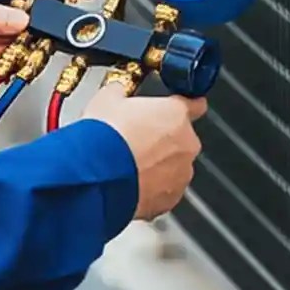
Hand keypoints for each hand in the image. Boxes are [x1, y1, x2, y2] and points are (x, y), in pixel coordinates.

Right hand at [83, 82, 206, 220]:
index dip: (186, 105)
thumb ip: (120, 92)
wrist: (95, 177)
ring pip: (173, 166)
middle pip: (179, 139)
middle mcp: (185, 145)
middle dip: (160, 140)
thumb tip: (117, 90)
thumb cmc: (104, 137)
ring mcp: (180, 174)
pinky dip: (150, 188)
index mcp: (175, 114)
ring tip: (127, 164)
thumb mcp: (106, 99)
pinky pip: (163, 190)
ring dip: (156, 165)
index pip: (194, 104)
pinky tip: (127, 181)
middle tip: (133, 139)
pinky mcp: (169, 199)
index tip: (184, 106)